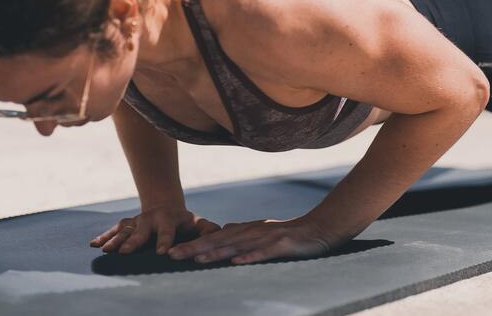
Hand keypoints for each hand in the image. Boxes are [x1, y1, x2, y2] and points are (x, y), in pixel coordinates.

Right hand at [89, 204, 220, 254]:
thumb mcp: (196, 222)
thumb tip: (220, 234)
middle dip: (134, 242)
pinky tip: (93, 244)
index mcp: (169, 221)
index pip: (168, 232)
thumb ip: (207, 229)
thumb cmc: (183, 220)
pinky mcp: (127, 225)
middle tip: (126, 252)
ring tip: (105, 250)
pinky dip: (104, 236)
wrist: (164, 204)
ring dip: (115, 240)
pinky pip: (114, 230)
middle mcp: (151, 220)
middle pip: (142, 231)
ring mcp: (137, 222)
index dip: (165, 242)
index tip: (163, 253)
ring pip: (125, 231)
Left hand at [166, 217, 333, 264]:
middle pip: (220, 241)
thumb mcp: (263, 231)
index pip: (215, 238)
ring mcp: (267, 238)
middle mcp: (252, 232)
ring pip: (237, 247)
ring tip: (196, 260)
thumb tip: (223, 232)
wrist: (320, 228)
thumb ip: (243, 232)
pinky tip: (236, 263)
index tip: (171, 252)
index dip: (193, 244)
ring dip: (216, 253)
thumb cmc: (291, 233)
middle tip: (172, 256)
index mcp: (246, 230)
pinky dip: (249, 257)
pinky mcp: (282, 245)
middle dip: (195, 248)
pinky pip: (263, 253)